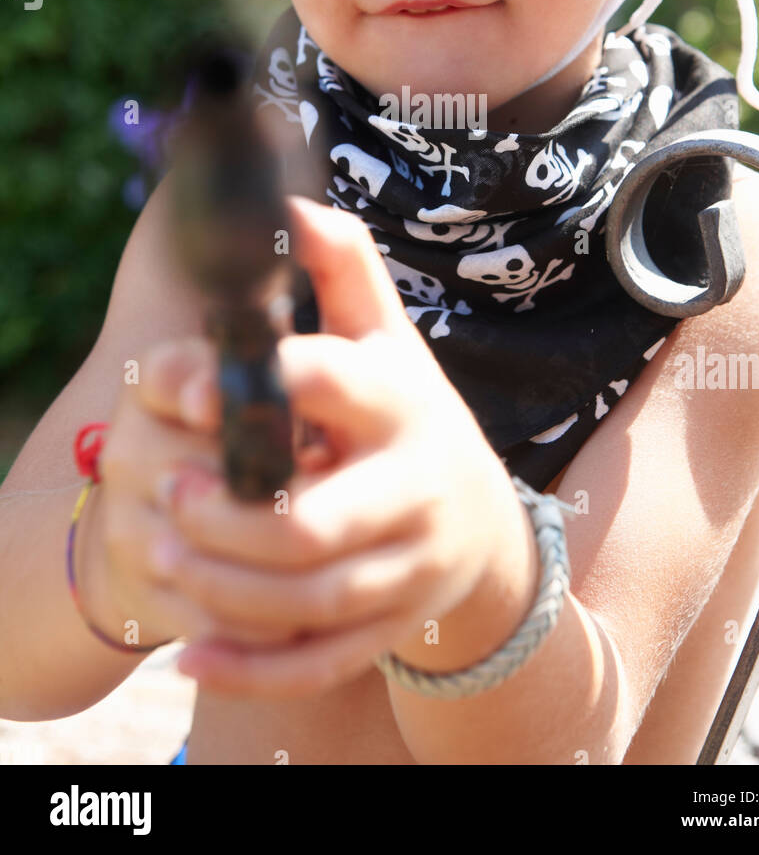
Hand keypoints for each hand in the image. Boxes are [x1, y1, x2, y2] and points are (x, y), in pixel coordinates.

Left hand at [163, 195, 517, 698]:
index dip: (259, 384)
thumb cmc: (408, 415)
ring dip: (224, 588)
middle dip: (231, 518)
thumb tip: (289, 202)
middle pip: (315, 522)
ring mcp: (407, 568)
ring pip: (310, 600)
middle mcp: (412, 488)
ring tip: (164, 554)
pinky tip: (190, 655)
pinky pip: (319, 662)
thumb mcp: (389, 339)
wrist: (484, 525)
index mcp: (402, 402)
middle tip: (168, 494)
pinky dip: (252, 666)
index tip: (186, 391)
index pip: (334, 384)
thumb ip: (345, 270)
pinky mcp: (390, 629)